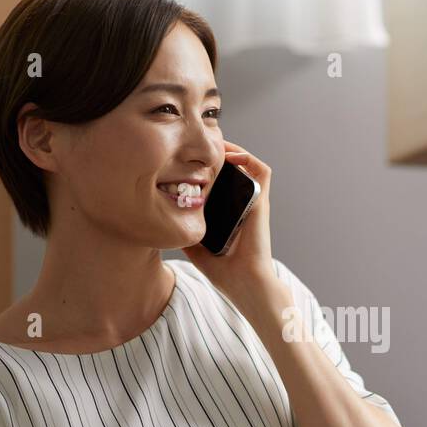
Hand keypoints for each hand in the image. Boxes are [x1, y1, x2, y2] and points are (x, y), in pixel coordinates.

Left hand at [181, 139, 273, 303]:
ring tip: (211, 142)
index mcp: (229, 214)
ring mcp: (253, 202)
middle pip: (231, 169)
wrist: (246, 284)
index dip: (205, 169)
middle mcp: (242, 205)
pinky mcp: (262, 202)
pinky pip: (262, 171)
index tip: (186, 162)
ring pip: (247, 164)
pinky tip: (229, 154)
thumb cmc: (225, 273)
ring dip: (231, 150)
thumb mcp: (195, 249)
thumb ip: (184, 233)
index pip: (218, 184)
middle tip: (195, 145)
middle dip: (214, 154)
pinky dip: (248, 157)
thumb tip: (164, 222)